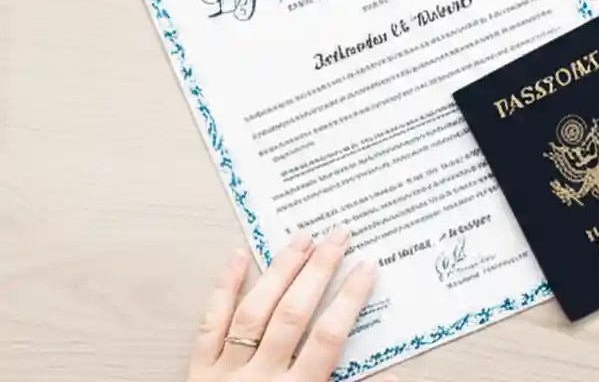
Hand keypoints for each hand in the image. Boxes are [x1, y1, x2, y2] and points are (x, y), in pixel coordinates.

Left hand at [188, 229, 390, 381]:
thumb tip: (394, 376)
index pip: (329, 338)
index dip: (350, 300)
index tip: (367, 268)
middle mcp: (261, 378)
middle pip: (293, 315)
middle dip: (318, 271)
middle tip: (337, 236)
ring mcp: (227, 372)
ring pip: (254, 312)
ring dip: (279, 271)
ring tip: (300, 239)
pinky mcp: (198, 371)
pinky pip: (210, 324)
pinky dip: (224, 289)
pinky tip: (238, 257)